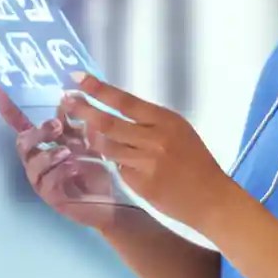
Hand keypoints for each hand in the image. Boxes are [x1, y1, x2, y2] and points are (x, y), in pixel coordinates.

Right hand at [0, 85, 131, 231]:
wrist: (113, 201)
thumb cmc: (97, 170)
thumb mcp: (87, 141)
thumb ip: (73, 123)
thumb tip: (64, 98)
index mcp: (44, 144)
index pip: (20, 124)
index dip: (8, 108)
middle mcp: (39, 161)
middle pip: (23, 143)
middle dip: (37, 132)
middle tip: (56, 126)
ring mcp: (43, 180)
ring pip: (32, 164)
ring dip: (49, 154)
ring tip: (68, 151)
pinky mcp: (53, 198)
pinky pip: (48, 184)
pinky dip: (60, 172)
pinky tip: (74, 168)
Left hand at [60, 73, 234, 231]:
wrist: (211, 198)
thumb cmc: (195, 162)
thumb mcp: (178, 132)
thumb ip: (149, 123)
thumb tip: (113, 114)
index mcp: (166, 120)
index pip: (125, 101)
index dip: (98, 89)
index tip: (78, 78)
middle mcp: (155, 138)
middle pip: (108, 122)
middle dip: (83, 110)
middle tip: (66, 102)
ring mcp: (147, 162)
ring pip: (107, 147)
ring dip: (93, 140)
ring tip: (86, 134)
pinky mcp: (141, 183)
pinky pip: (118, 168)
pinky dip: (114, 163)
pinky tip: (116, 162)